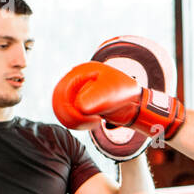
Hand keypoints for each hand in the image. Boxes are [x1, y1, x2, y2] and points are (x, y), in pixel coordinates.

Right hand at [52, 61, 185, 142]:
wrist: (134, 103)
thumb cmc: (125, 94)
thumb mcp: (111, 94)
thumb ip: (96, 98)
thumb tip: (80, 107)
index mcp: (80, 71)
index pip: (61, 91)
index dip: (70, 108)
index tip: (89, 117)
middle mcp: (76, 79)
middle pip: (59, 101)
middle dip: (72, 116)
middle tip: (92, 121)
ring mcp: (78, 91)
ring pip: (63, 110)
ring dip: (75, 120)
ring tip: (95, 121)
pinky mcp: (82, 102)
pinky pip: (70, 114)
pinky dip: (78, 122)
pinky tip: (95, 122)